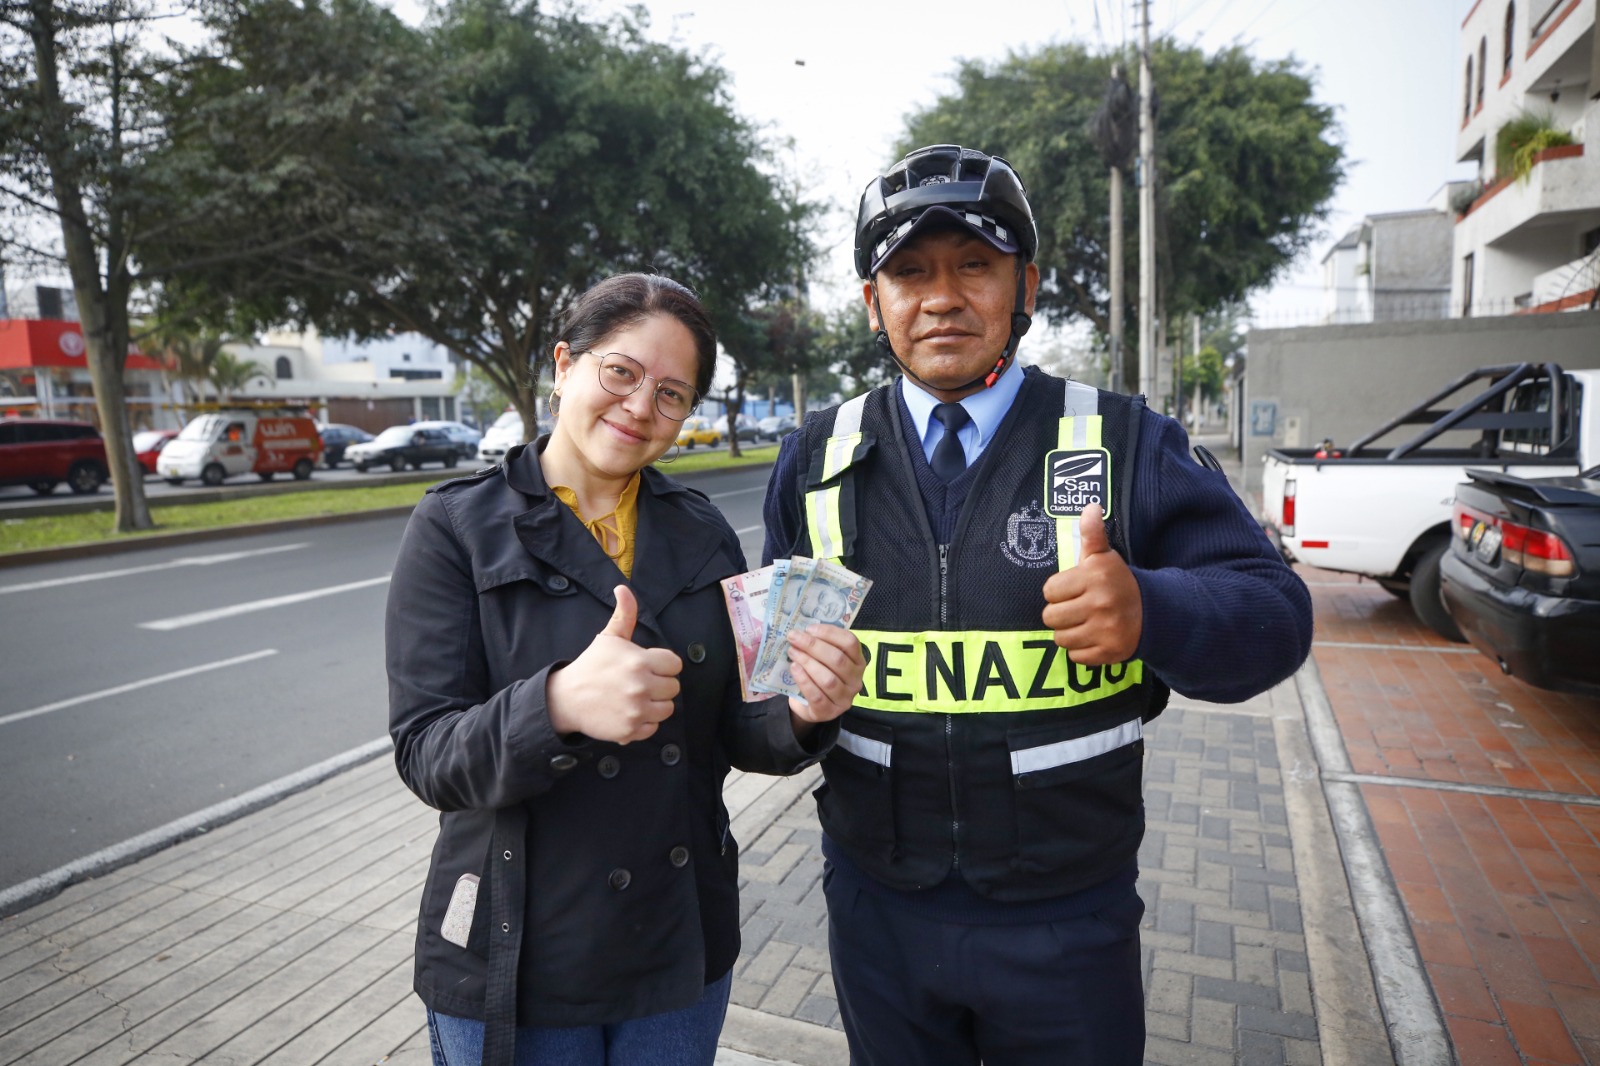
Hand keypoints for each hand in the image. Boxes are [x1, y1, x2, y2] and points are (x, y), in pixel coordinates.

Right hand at [546, 585, 681, 743]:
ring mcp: (636, 710)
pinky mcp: (630, 730)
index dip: (663, 666)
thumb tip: (623, 588)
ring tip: (636, 698)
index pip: (675, 665)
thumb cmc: (591, 666)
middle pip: (673, 688)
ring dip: (654, 705)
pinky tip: (629, 713)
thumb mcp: (608, 638)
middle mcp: (641, 686)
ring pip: (667, 709)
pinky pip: (653, 728)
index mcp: (640, 661)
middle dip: (660, 685)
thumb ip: (624, 614)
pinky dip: (644, 723)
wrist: (566, 699)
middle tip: (640, 684)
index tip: (648, 667)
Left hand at [784, 625, 865, 733]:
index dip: (829, 633)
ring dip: (808, 662)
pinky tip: (794, 669)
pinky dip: (804, 680)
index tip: (809, 628)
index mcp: (858, 662)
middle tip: (794, 638)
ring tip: (792, 653)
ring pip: (828, 679)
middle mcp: (855, 680)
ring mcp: (845, 698)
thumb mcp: (823, 659)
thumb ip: (819, 644)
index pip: (850, 643)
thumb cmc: (817, 675)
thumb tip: (802, 631)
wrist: (809, 705)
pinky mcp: (830, 712)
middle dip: (813, 646)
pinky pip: (817, 696)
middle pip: (838, 659)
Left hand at [1040, 504, 1142, 664]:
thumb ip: (1092, 534)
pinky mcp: (1109, 652)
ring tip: (1085, 622)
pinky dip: (1081, 649)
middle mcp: (1101, 603)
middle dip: (1060, 613)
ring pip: (1060, 639)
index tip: (1074, 589)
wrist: (1153, 612)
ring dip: (1068, 632)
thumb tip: (1090, 506)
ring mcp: (1106, 630)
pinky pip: (1075, 656)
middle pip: (1050, 617)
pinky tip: (1094, 637)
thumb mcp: (1105, 557)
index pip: (1049, 591)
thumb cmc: (1118, 582)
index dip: (1058, 591)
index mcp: (1096, 577)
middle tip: (1077, 608)